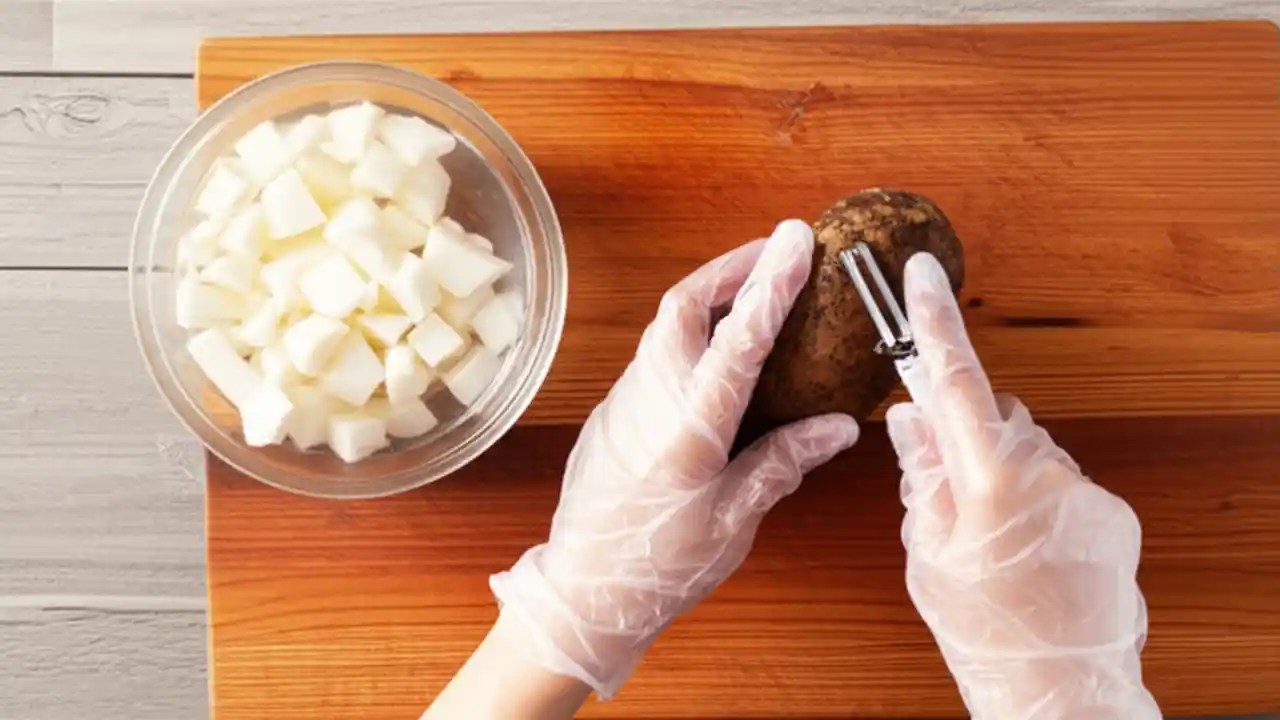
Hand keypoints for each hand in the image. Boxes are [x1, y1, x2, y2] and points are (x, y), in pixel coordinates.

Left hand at [491, 220, 858, 697]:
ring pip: (665, 326)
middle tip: (776, 252)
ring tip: (754, 291)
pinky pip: (653, 355)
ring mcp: (623, 403)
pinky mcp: (610, 413)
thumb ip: (782, 464)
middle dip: (732, 267)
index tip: (795, 242)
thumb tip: (837, 427)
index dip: (770, 285)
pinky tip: (716, 351)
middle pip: (684, 305)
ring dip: (709, 296)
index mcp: (690, 430)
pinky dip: (689, 334)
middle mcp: (650, 402)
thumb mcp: (734, 522)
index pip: (738, 340)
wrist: (582, 595)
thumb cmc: (659, 568)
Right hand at [888, 253, 1160, 717]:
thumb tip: (908, 418)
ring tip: (992, 541)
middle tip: (944, 495)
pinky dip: (1038, 501)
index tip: (921, 272)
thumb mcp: (926, 553)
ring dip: (1002, 475)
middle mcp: (1044, 473)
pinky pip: (1061, 481)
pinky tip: (1029, 551)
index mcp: (986, 481)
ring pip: (1027, 451)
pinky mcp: (1112, 510)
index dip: (932, 321)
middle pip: (994, 417)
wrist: (1060, 692)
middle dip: (965, 438)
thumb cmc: (984, 633)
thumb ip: (920, 476)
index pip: (951, 381)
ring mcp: (1084, 491)